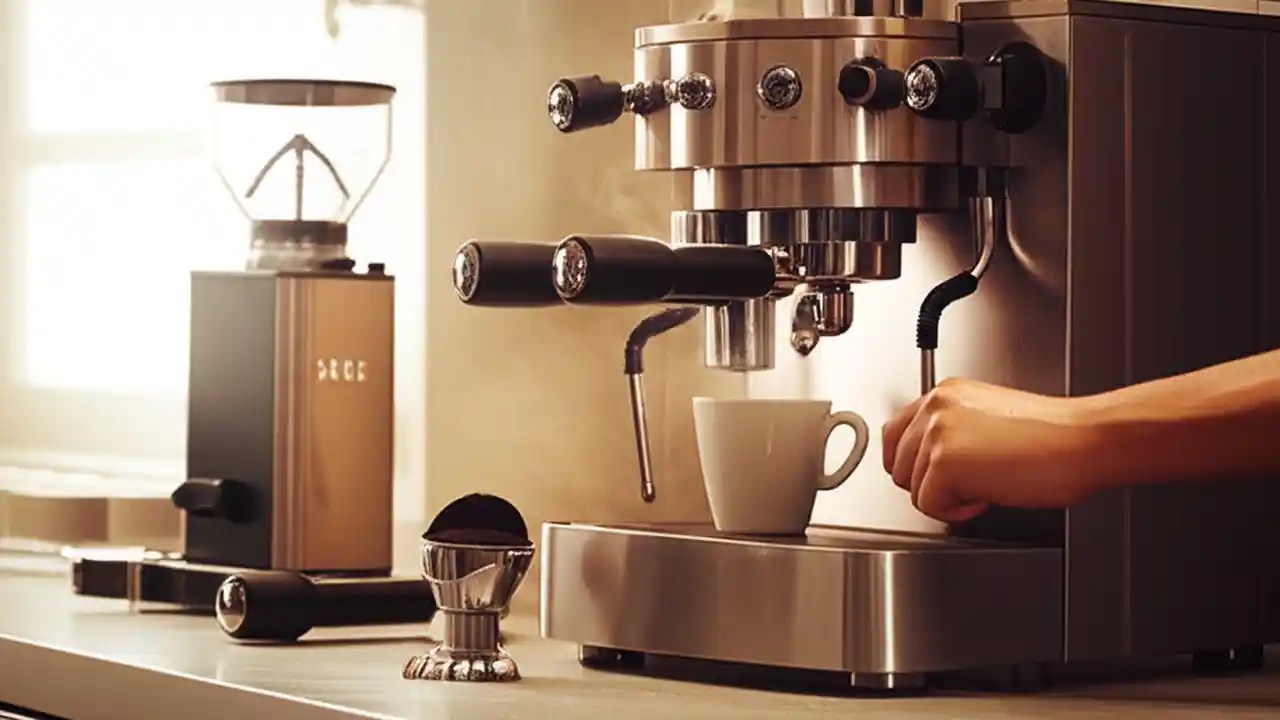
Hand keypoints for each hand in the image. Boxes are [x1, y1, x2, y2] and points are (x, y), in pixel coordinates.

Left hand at [882, 378, 1099, 522]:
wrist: (1083, 441)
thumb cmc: (1052, 436)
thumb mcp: (987, 419)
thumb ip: (952, 432)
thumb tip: (928, 462)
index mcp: (945, 394)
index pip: (895, 433)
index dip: (911, 464)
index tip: (930, 476)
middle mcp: (935, 408)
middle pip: (897, 465)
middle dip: (928, 484)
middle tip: (969, 485)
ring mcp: (937, 434)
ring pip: (913, 489)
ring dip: (946, 498)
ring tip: (986, 485)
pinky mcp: (945, 464)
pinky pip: (930, 505)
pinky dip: (956, 511)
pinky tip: (988, 495)